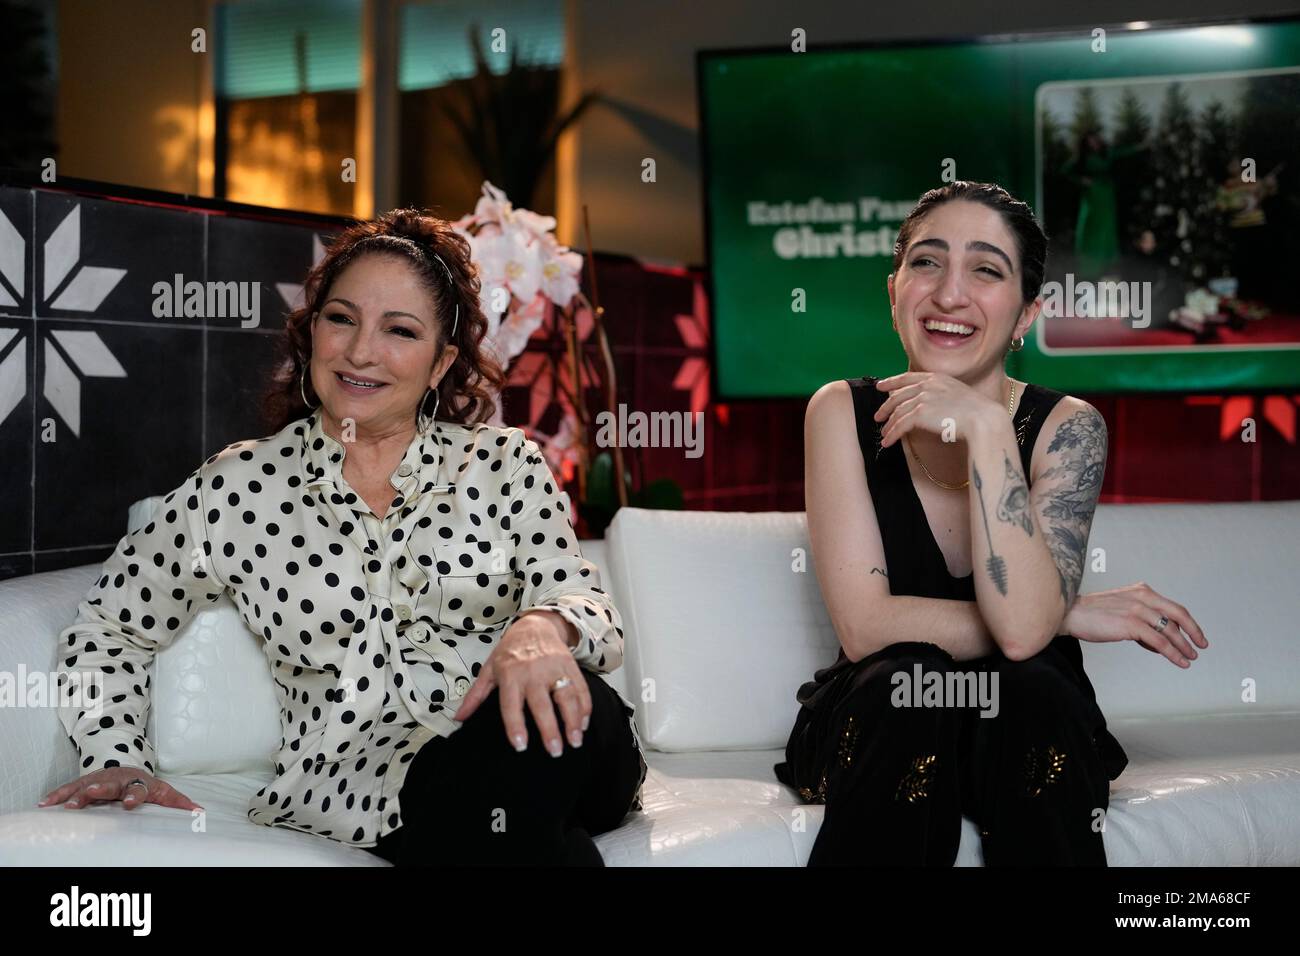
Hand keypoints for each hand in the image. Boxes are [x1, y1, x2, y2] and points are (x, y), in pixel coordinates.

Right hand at [37, 767, 202, 811]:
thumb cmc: (146, 786)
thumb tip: (200, 812)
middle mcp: (117, 779)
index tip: (128, 803)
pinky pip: (69, 788)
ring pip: (85, 786)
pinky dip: (57, 795)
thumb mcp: (163, 792)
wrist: (128, 768)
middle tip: (89, 796)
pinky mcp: (83, 782)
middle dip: (99, 790)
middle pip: (108, 784)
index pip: (137, 789)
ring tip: (65, 806)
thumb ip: (178, 802)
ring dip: (75, 795)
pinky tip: (44, 804)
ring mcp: (99, 779)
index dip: (133, 795)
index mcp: (138, 782)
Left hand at [452, 610, 589, 756]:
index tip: (521, 745)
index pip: (511, 704)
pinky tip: (583, 723)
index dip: (515, 725)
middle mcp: (533, 671)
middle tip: (555, 752)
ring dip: (573, 720)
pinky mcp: (570, 665)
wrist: (535, 625)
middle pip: (542, 704)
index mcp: (510, 675)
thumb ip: (476, 696)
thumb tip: (458, 719)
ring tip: (575, 741)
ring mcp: (554, 668)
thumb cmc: (509, 652)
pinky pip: (581, 688)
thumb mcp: (489, 670)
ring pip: (566, 696)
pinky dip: (585, 707)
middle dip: (549, 729)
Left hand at [874, 371, 1001, 447]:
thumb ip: (940, 394)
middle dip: (886, 406)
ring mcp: (923, 398)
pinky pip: (900, 425)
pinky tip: (888, 442)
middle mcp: (927, 385)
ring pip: (897, 412)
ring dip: (889, 425)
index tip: (881, 386)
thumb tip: (928, 405)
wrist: (983, 418)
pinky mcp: (920, 413)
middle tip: (878, 416)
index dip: (891, 381)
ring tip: (884, 434)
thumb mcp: (957, 393)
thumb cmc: (976, 411)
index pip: (907, 377)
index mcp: (936, 377)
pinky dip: (892, 435)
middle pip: (898, 395)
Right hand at [1064, 582, 1207, 667]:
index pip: (1172, 607)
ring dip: (1184, 646)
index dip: (1188, 622)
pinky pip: (1160, 642)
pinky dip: (1173, 653)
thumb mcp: (1121, 609)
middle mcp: (1143, 597)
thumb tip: (1157, 642)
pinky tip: (1180, 661)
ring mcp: (1138, 610)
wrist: (1070, 614)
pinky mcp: (1132, 624)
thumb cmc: (1091, 614)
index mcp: (1141, 591)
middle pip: (1179, 614)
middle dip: (1194, 632)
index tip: (1196, 634)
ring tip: (1190, 658)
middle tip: (1202, 645)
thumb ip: (1140, 620)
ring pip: (1171, 631)